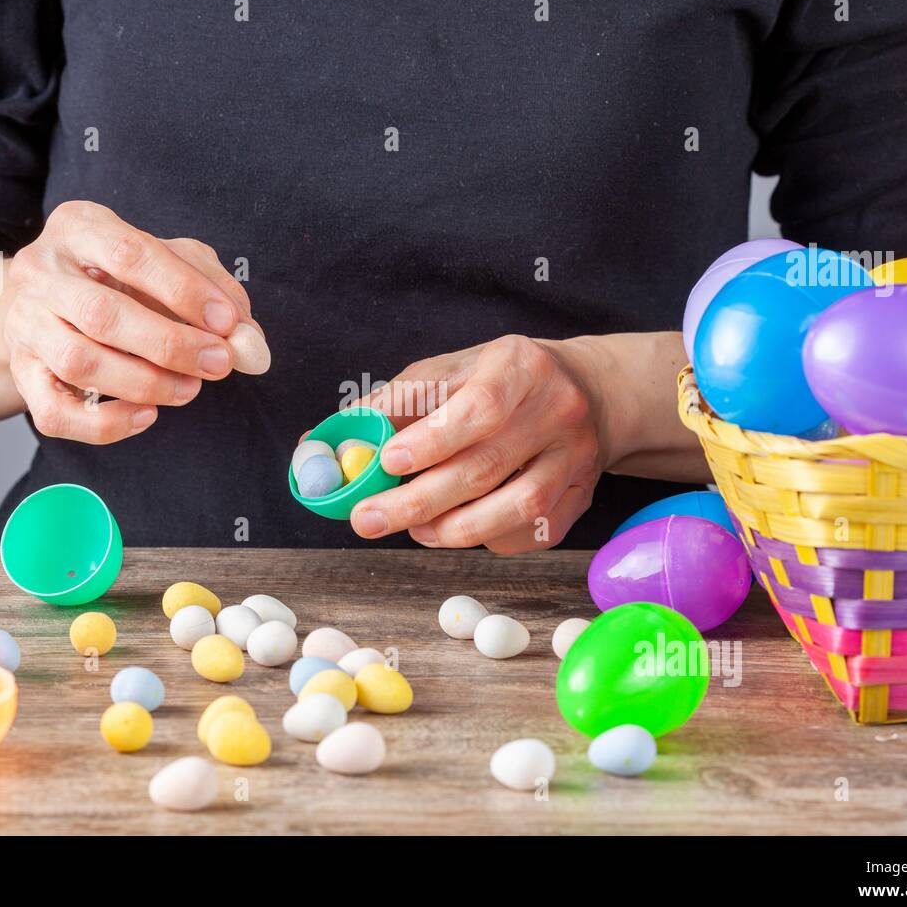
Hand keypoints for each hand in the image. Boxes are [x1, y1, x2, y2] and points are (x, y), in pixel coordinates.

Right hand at [4, 201, 259, 443]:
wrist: (52, 302)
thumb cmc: (122, 277)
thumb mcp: (171, 261)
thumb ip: (214, 289)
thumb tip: (247, 336)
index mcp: (79, 227)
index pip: (131, 254)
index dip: (184, 290)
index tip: (227, 322)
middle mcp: (40, 271)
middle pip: (101, 313)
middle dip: (170, 345)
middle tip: (219, 363)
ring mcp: (24, 323)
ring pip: (79, 362)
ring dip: (146, 383)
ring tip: (190, 388)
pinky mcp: (21, 373)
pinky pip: (55, 412)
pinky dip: (107, 423)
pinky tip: (148, 414)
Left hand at [349, 335, 611, 553]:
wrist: (587, 391)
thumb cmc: (500, 381)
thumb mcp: (449, 372)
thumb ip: (391, 404)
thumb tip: (320, 442)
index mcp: (521, 367)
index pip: (479, 407)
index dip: (431, 440)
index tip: (387, 463)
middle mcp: (557, 410)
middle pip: (487, 466)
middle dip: (418, 500)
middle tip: (368, 519)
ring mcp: (576, 457)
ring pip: (517, 507)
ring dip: (455, 528)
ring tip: (415, 530)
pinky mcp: (583, 496)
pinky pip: (535, 532)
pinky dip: (491, 539)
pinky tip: (460, 530)